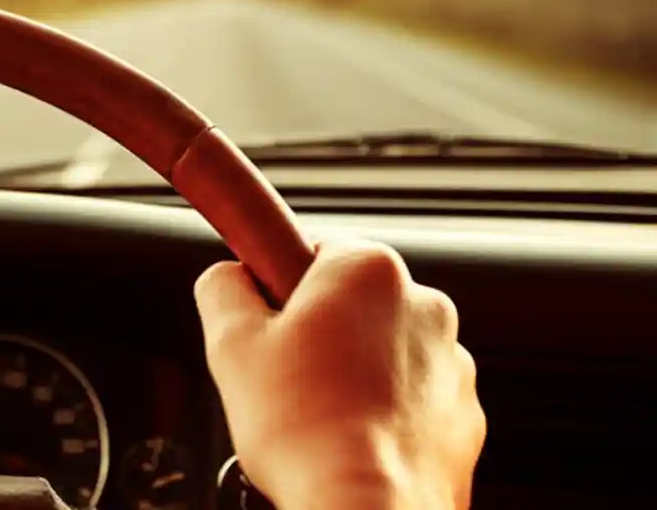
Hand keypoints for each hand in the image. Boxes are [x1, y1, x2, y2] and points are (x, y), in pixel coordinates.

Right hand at [195, 238, 484, 509]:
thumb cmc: (305, 431)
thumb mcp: (229, 343)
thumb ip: (222, 288)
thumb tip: (226, 277)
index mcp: (368, 270)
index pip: (314, 247)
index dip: (279, 284)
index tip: (264, 316)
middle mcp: (424, 304)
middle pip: (352, 301)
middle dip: (318, 331)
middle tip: (280, 373)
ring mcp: (452, 362)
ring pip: (383, 351)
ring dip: (352, 372)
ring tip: (314, 416)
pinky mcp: (464, 415)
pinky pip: (412, 398)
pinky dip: (383, 412)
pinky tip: (348, 440)